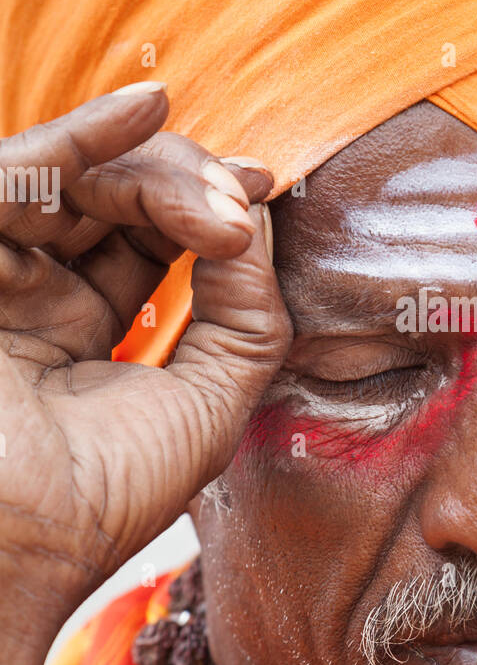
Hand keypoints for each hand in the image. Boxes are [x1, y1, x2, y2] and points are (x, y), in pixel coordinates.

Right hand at [0, 84, 291, 664]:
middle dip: (186, 184)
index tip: (263, 187)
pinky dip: (82, 141)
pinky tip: (148, 114)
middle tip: (243, 194)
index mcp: (78, 334)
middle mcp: (28, 298)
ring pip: (72, 179)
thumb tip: (253, 217)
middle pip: (112, 200)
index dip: (203, 206)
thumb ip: (244, 310)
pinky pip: (13, 179)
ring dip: (153, 170)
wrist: (14, 551)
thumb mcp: (210, 399)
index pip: (143, 240)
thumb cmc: (103, 497)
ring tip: (218, 191)